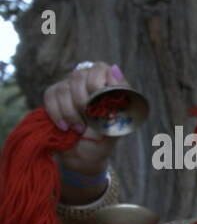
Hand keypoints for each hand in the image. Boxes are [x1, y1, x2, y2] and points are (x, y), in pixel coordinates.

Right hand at [42, 62, 126, 176]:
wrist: (84, 155)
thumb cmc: (103, 139)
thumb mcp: (117, 124)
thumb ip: (118, 99)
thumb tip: (116, 70)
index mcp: (108, 85)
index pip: (101, 68)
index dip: (97, 83)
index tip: (99, 101)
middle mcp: (88, 81)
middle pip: (79, 76)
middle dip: (83, 102)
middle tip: (88, 120)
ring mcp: (69, 86)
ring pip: (63, 88)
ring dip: (71, 113)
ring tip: (79, 129)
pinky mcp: (53, 95)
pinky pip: (50, 96)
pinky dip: (58, 114)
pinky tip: (65, 128)